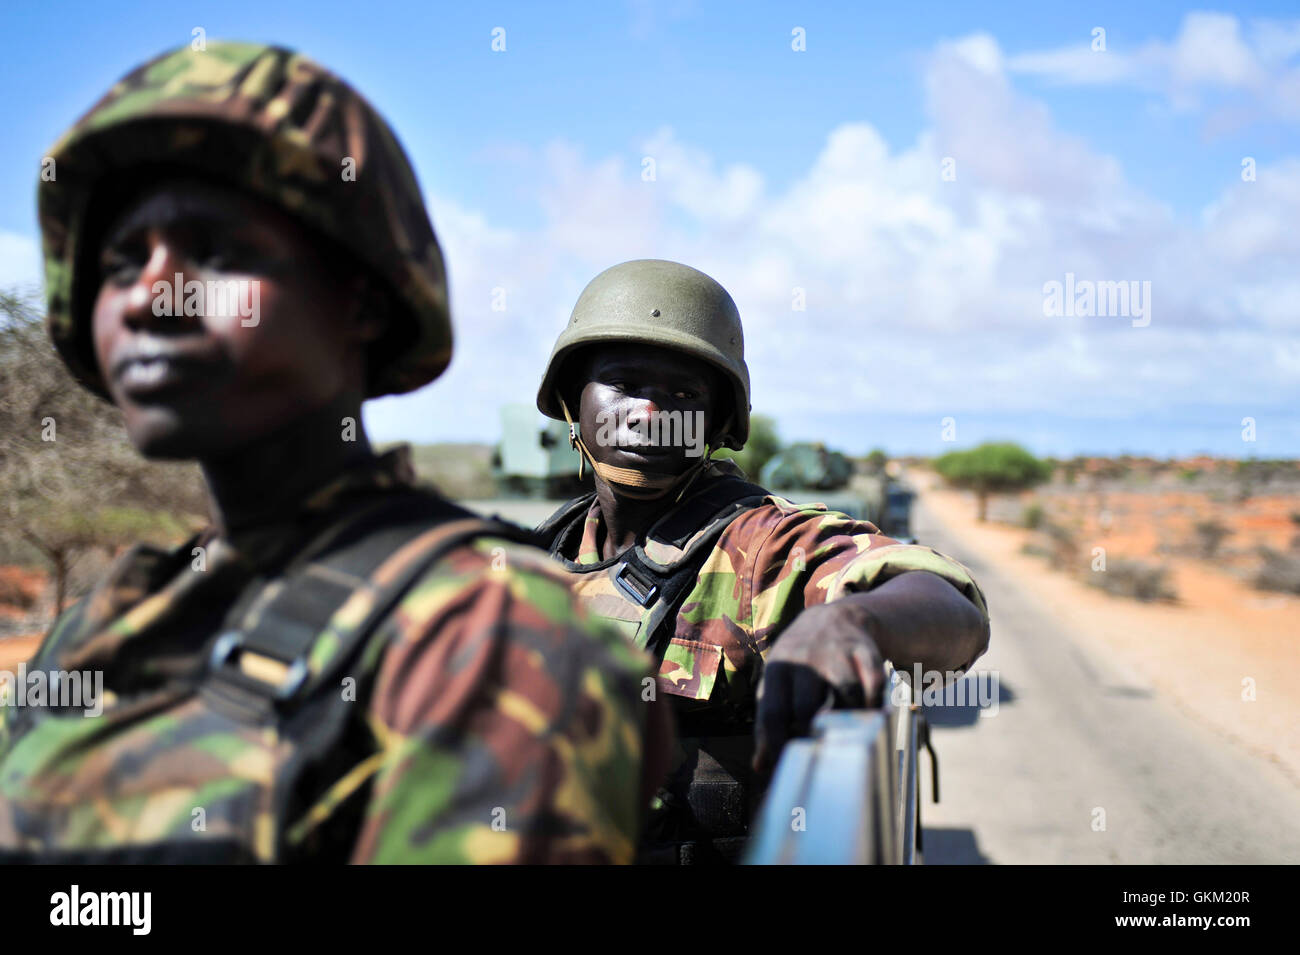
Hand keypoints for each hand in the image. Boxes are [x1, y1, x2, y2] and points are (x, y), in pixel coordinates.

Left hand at [753, 600, 885, 777]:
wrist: (835, 619)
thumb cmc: (801, 664)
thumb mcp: (778, 683)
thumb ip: (768, 722)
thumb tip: (760, 766)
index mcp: (778, 669)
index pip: (772, 712)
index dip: (777, 743)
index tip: (785, 766)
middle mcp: (805, 659)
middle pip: (807, 707)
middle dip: (814, 734)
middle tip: (822, 748)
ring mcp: (836, 653)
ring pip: (846, 694)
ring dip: (849, 719)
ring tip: (848, 730)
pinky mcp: (865, 651)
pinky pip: (874, 685)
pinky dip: (874, 704)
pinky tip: (869, 713)